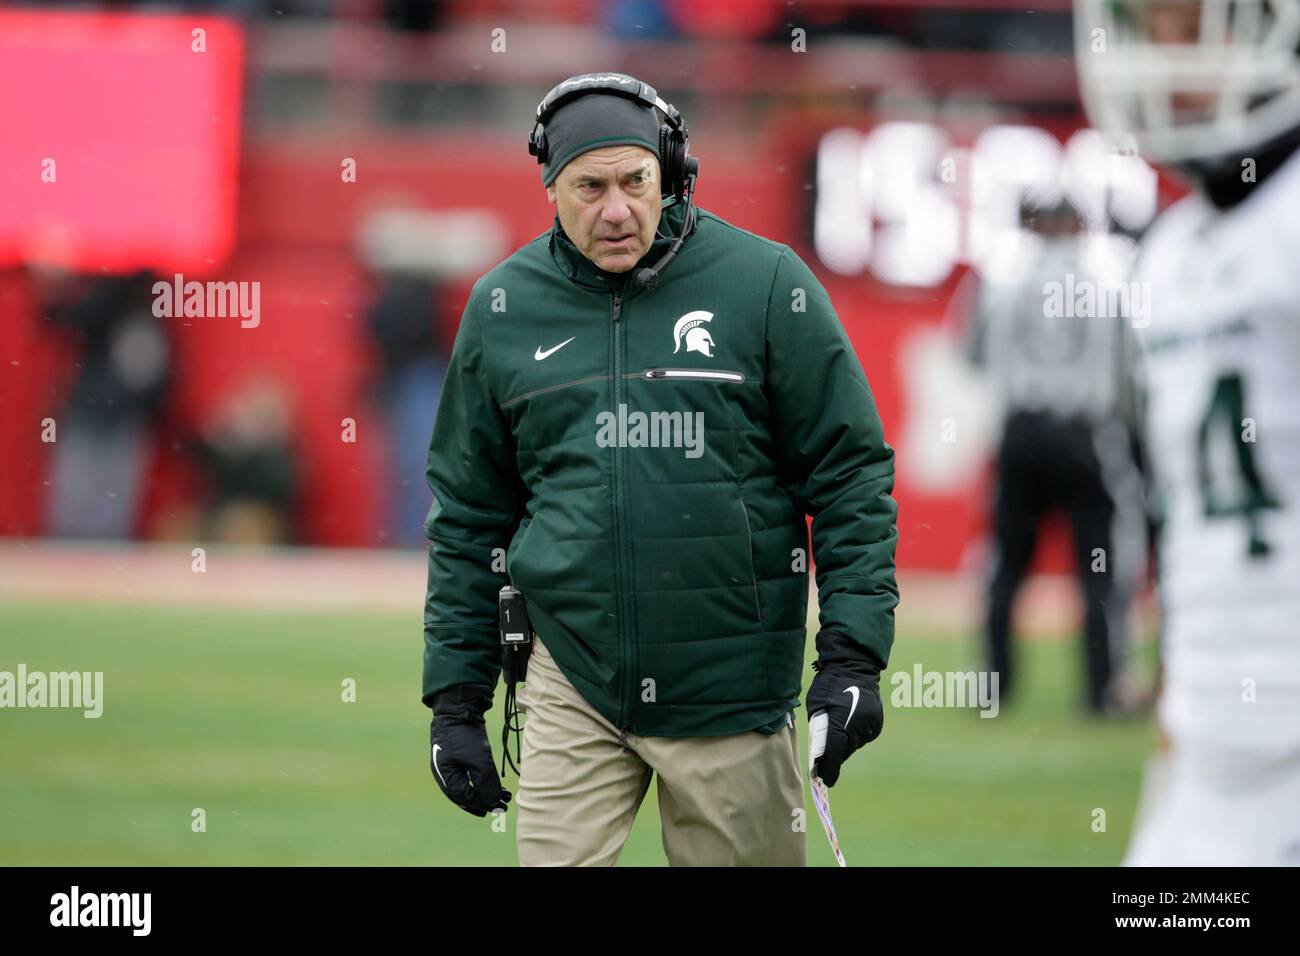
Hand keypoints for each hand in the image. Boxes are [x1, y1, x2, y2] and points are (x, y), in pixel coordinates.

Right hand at [429, 684, 511, 816]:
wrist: (458, 708)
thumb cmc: (466, 734)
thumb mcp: (478, 759)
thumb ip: (485, 782)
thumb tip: (492, 802)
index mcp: (446, 777)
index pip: (464, 797)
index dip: (482, 804)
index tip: (499, 806)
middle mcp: (445, 774)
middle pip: (464, 795)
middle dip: (485, 801)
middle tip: (503, 806)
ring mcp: (450, 765)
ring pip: (467, 786)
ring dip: (485, 792)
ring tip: (503, 795)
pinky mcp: (457, 756)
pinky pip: (468, 775)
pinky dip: (481, 781)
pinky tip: (493, 783)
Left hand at [805, 631, 883, 786]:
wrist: (854, 666)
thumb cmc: (829, 684)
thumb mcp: (816, 706)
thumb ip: (819, 727)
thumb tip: (821, 750)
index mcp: (840, 720)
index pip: (835, 751)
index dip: (830, 768)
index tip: (825, 780)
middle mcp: (858, 725)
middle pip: (846, 750)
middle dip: (835, 756)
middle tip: (825, 761)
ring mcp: (870, 723)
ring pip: (856, 744)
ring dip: (846, 744)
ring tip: (838, 736)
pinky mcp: (878, 722)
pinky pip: (865, 736)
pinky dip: (856, 736)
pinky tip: (850, 726)